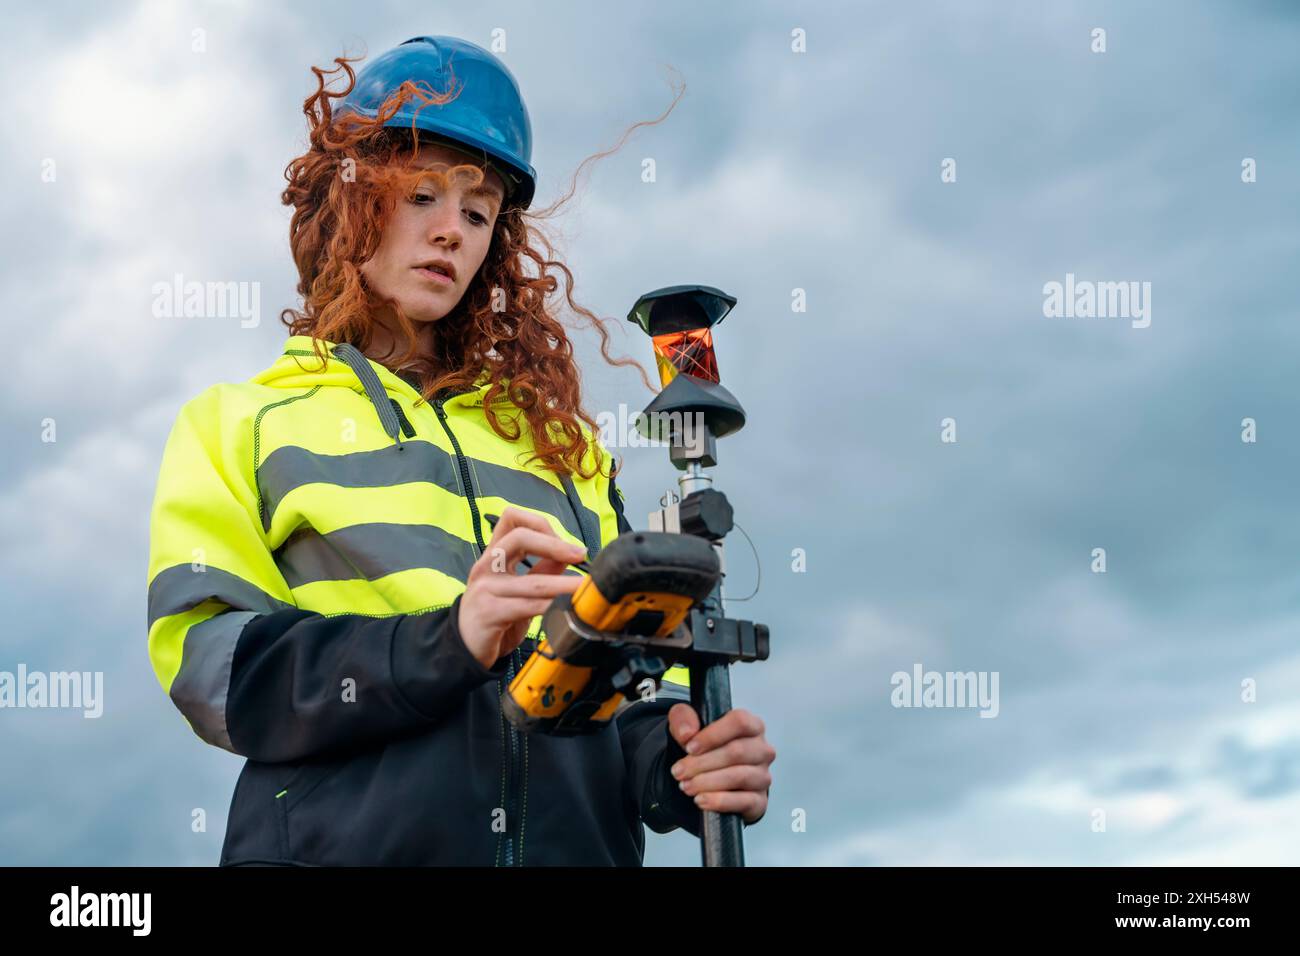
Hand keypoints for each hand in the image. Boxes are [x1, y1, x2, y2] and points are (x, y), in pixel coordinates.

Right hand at [456, 506, 587, 669]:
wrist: (465, 648)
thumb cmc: (494, 616)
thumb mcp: (517, 588)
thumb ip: (541, 569)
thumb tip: (570, 553)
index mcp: (493, 554)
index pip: (511, 518)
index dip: (541, 524)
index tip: (565, 542)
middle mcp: (486, 566)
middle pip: (520, 537)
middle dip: (555, 544)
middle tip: (580, 555)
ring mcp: (485, 589)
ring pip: (534, 581)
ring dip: (566, 584)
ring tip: (586, 587)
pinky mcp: (489, 613)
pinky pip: (529, 607)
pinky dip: (553, 607)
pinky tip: (567, 610)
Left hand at [667, 705, 774, 824]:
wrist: (709, 777)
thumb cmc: (705, 747)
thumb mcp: (688, 725)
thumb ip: (683, 719)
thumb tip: (687, 733)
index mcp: (752, 726)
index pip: (740, 722)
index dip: (713, 735)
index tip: (690, 747)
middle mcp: (762, 750)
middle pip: (737, 752)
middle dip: (702, 763)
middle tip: (679, 772)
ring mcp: (763, 776)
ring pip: (739, 776)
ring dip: (708, 782)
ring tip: (686, 786)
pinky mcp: (759, 800)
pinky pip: (744, 801)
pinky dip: (719, 801)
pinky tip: (701, 800)